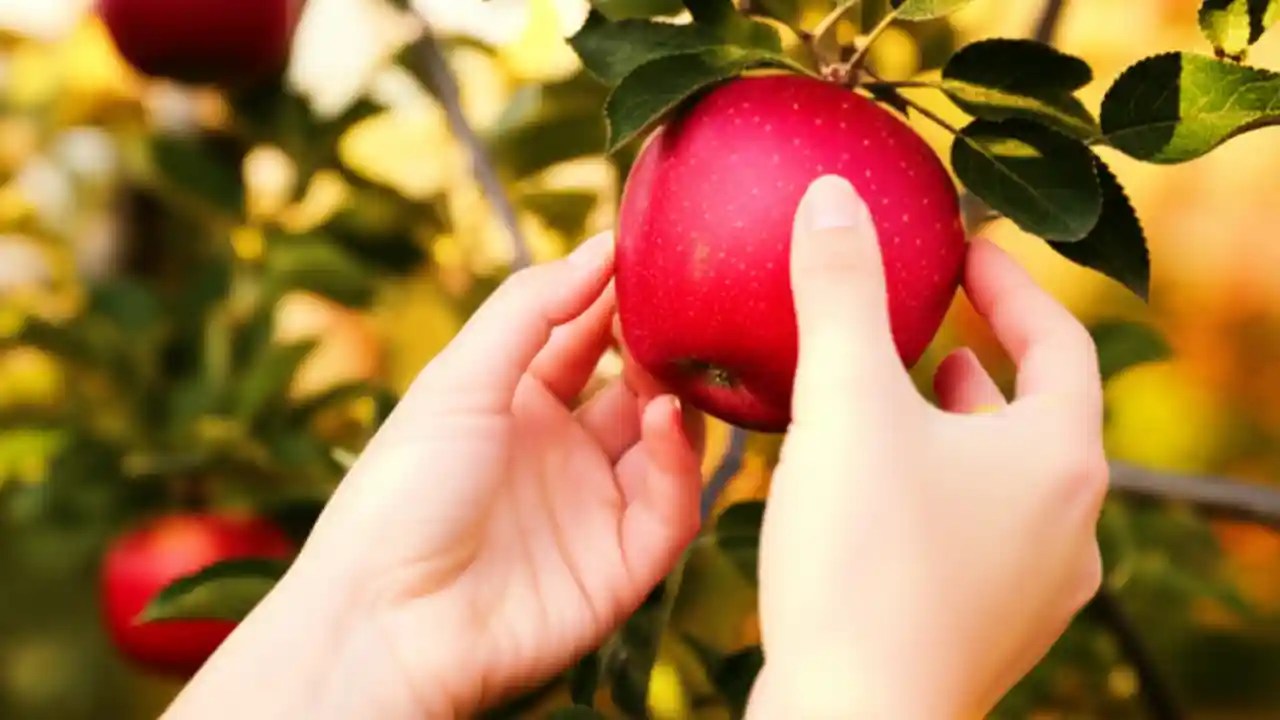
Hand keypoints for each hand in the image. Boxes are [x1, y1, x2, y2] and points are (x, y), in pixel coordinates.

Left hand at [165, 233, 704, 718]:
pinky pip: (671, 507)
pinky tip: (664, 420)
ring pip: (667, 444)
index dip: (617, 296)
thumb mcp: (459, 378)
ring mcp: (594, 508)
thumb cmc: (401, 494)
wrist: (385, 622)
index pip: (585, 336)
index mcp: (514, 404)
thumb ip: (531, 308)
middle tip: (682, 307)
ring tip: (675, 364)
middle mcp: (561, 453)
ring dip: (677, 399)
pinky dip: (677, 461)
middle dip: (660, 346)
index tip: (653, 252)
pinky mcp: (623, 565)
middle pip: (636, 386)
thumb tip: (600, 243)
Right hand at [748, 177, 1106, 718]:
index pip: (1059, 344)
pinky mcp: (982, 632)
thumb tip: (836, 195)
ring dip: (962, 431)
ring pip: (1008, 483)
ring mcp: (1031, 591)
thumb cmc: (864, 563)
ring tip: (910, 402)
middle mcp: (1067, 529)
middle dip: (988, 365)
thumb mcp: (845, 405)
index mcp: (1058, 460)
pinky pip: (975, 535)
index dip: (1013, 287)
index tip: (967, 253)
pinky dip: (937, 490)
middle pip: (1042, 418)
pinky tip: (873, 491)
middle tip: (937, 329)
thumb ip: (841, 293)